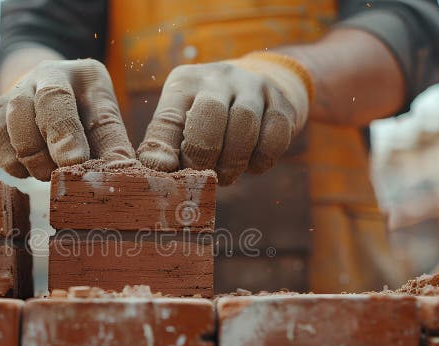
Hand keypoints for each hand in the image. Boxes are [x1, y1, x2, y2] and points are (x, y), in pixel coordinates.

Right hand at [0, 59, 134, 180]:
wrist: (56, 103)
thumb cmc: (88, 112)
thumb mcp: (105, 118)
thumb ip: (112, 142)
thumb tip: (121, 172)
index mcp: (63, 73)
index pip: (55, 97)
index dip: (63, 132)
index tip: (74, 161)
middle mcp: (29, 79)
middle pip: (19, 110)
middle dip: (40, 151)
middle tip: (61, 174)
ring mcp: (6, 98)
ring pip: (2, 133)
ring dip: (29, 163)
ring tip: (51, 171)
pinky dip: (16, 167)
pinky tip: (35, 166)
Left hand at [137, 53, 311, 184]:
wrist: (258, 89)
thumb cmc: (206, 117)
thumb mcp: (179, 123)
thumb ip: (164, 145)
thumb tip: (156, 169)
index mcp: (184, 83)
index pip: (168, 119)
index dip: (166, 152)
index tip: (168, 174)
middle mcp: (218, 77)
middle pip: (210, 115)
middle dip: (204, 155)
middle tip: (205, 176)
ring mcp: (253, 86)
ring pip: (244, 126)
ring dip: (233, 162)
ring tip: (225, 175)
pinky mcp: (282, 102)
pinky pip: (275, 137)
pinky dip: (261, 160)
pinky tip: (251, 164)